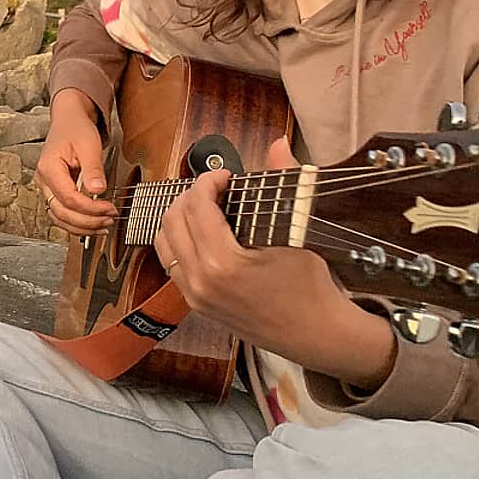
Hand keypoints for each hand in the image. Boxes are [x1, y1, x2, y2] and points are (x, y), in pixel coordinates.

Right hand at [36, 89, 117, 234]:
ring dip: (81, 227)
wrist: (69, 120)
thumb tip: (98, 191)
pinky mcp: (53, 192)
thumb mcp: (89, 144)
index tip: (110, 208)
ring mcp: (46, 188)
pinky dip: (76, 223)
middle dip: (87, 222)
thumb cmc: (76, 128)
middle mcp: (43, 181)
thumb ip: (93, 169)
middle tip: (109, 220)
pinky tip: (92, 225)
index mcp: (49, 168)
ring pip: (59, 218)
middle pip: (61, 213)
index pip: (69, 198)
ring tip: (103, 226)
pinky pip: (61, 214)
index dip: (90, 209)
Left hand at [154, 138, 395, 387]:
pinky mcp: (196, 304)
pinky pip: (171, 264)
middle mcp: (201, 280)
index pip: (196, 206)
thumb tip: (279, 145)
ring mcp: (195, 295)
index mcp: (223, 262)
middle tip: (213, 189)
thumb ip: (282, 181)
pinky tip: (200, 234)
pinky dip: (178, 242)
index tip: (224, 177)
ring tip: (203, 208)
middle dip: (189, 196)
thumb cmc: (310, 286)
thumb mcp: (297, 230)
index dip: (206, 182)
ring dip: (178, 218)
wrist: (314, 333)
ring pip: (164, 242)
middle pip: (173, 220)